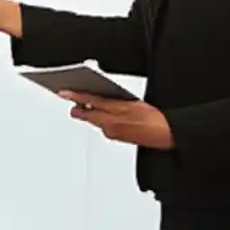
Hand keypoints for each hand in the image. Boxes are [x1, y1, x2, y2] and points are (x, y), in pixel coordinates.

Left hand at [59, 91, 173, 148]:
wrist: (164, 133)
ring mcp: (112, 131)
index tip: (64, 92)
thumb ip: (114, 100)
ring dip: (89, 115)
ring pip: (94, 121)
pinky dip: (100, 122)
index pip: (91, 100)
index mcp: (117, 108)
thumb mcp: (133, 102)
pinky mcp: (114, 137)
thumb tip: (101, 97)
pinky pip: (102, 127)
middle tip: (70, 103)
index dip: (75, 96)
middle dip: (78, 108)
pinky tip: (102, 117)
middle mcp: (112, 122)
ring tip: (84, 107)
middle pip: (87, 114)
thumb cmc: (153, 117)